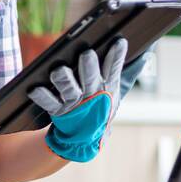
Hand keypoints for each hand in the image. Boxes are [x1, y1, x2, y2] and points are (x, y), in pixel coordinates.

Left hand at [29, 38, 146, 162]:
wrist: (84, 139)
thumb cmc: (100, 107)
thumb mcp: (117, 91)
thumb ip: (129, 72)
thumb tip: (146, 54)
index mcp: (107, 87)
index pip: (114, 68)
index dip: (116, 56)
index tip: (119, 42)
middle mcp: (92, 94)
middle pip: (90, 77)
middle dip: (88, 66)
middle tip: (86, 54)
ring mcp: (75, 102)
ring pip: (68, 88)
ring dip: (63, 79)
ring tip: (59, 70)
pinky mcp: (58, 110)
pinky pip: (48, 102)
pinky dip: (42, 96)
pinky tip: (34, 88)